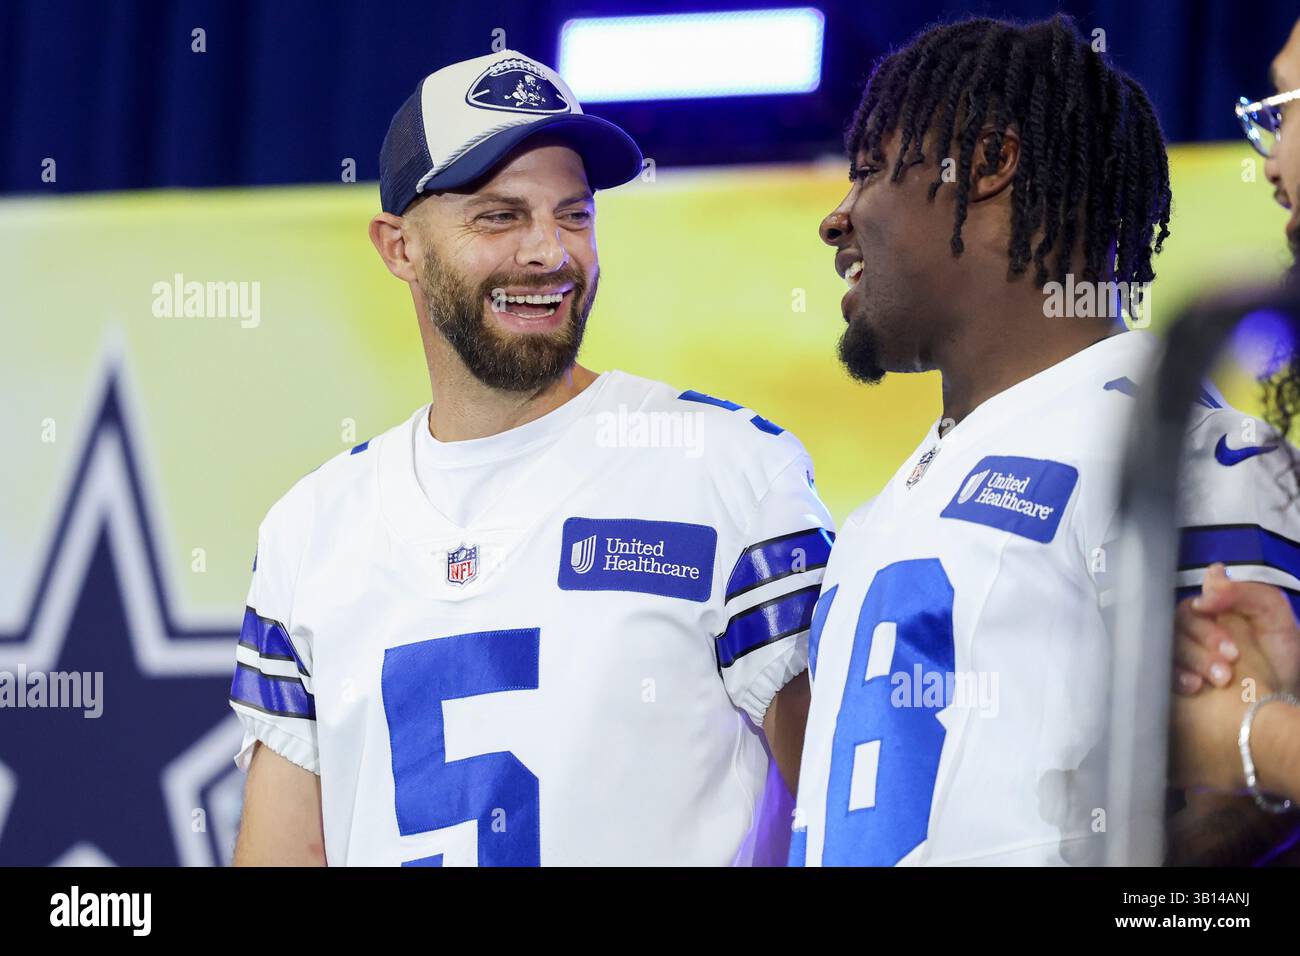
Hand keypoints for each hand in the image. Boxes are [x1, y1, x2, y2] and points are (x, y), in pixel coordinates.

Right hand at [1172, 563, 1299, 695]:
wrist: (1282, 700)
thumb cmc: (1277, 657)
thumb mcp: (1273, 617)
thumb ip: (1245, 593)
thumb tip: (1210, 576)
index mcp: (1215, 608)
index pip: (1197, 594)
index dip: (1205, 600)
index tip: (1214, 609)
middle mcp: (1193, 627)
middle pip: (1180, 620)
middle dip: (1205, 637)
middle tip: (1233, 657)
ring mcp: (1180, 653)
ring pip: (1169, 644)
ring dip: (1195, 659)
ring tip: (1222, 679)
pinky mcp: (1172, 677)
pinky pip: (1160, 670)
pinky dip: (1177, 676)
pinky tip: (1196, 686)